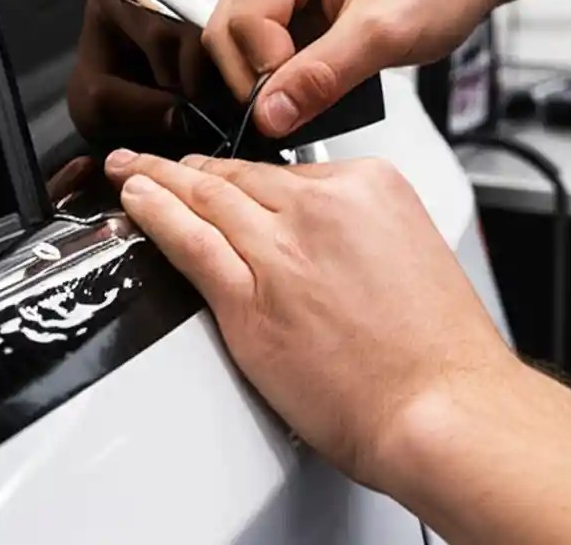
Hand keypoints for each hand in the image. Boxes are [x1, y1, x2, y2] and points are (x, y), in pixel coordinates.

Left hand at [103, 151, 513, 491]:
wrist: (442, 410)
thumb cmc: (437, 354)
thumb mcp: (414, 255)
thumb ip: (361, 235)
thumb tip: (324, 243)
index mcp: (369, 187)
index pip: (286, 171)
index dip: (243, 175)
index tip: (223, 176)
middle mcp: (322, 208)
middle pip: (238, 176)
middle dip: (191, 168)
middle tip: (156, 160)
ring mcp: (281, 251)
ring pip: (204, 198)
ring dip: (156, 178)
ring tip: (128, 170)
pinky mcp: (250, 299)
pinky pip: (188, 241)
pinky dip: (153, 214)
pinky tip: (134, 201)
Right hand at [203, 0, 503, 137]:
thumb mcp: (384, 33)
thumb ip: (322, 77)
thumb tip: (271, 114)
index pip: (241, 23)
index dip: (264, 73)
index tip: (292, 107)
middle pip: (229, 38)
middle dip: (262, 81)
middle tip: (302, 106)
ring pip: (241, 51)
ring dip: (274, 82)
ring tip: (317, 91)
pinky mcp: (290, 9)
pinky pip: (264, 56)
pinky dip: (285, 80)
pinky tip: (316, 84)